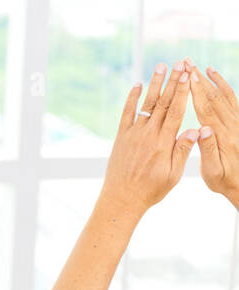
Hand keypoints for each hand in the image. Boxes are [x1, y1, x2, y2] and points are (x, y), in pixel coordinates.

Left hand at [101, 61, 195, 215]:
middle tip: (180, 63)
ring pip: (146, 105)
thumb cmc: (150, 190)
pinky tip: (136, 85)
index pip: (176, 111)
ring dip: (153, 84)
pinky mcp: (121, 138)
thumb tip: (195, 129)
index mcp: (163, 143)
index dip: (182, 91)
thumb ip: (183, 151)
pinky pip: (126, 115)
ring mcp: (133, 135)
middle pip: (163, 103)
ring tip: (160, 66)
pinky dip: (131, 99)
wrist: (121, 200)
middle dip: (172, 81)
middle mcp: (148, 135)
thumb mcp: (173, 174)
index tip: (188, 75)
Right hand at [189, 63, 238, 208]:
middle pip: (214, 97)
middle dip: (200, 79)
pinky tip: (216, 78)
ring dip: (212, 80)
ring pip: (224, 95)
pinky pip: (232, 99)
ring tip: (200, 67)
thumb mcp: (213, 172)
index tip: (187, 76)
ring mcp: (237, 122)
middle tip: (188, 64)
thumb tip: (203, 130)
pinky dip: (224, 86)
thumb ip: (208, 149)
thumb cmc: (224, 180)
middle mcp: (232, 125)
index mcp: (222, 136)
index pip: (206, 109)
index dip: (196, 92)